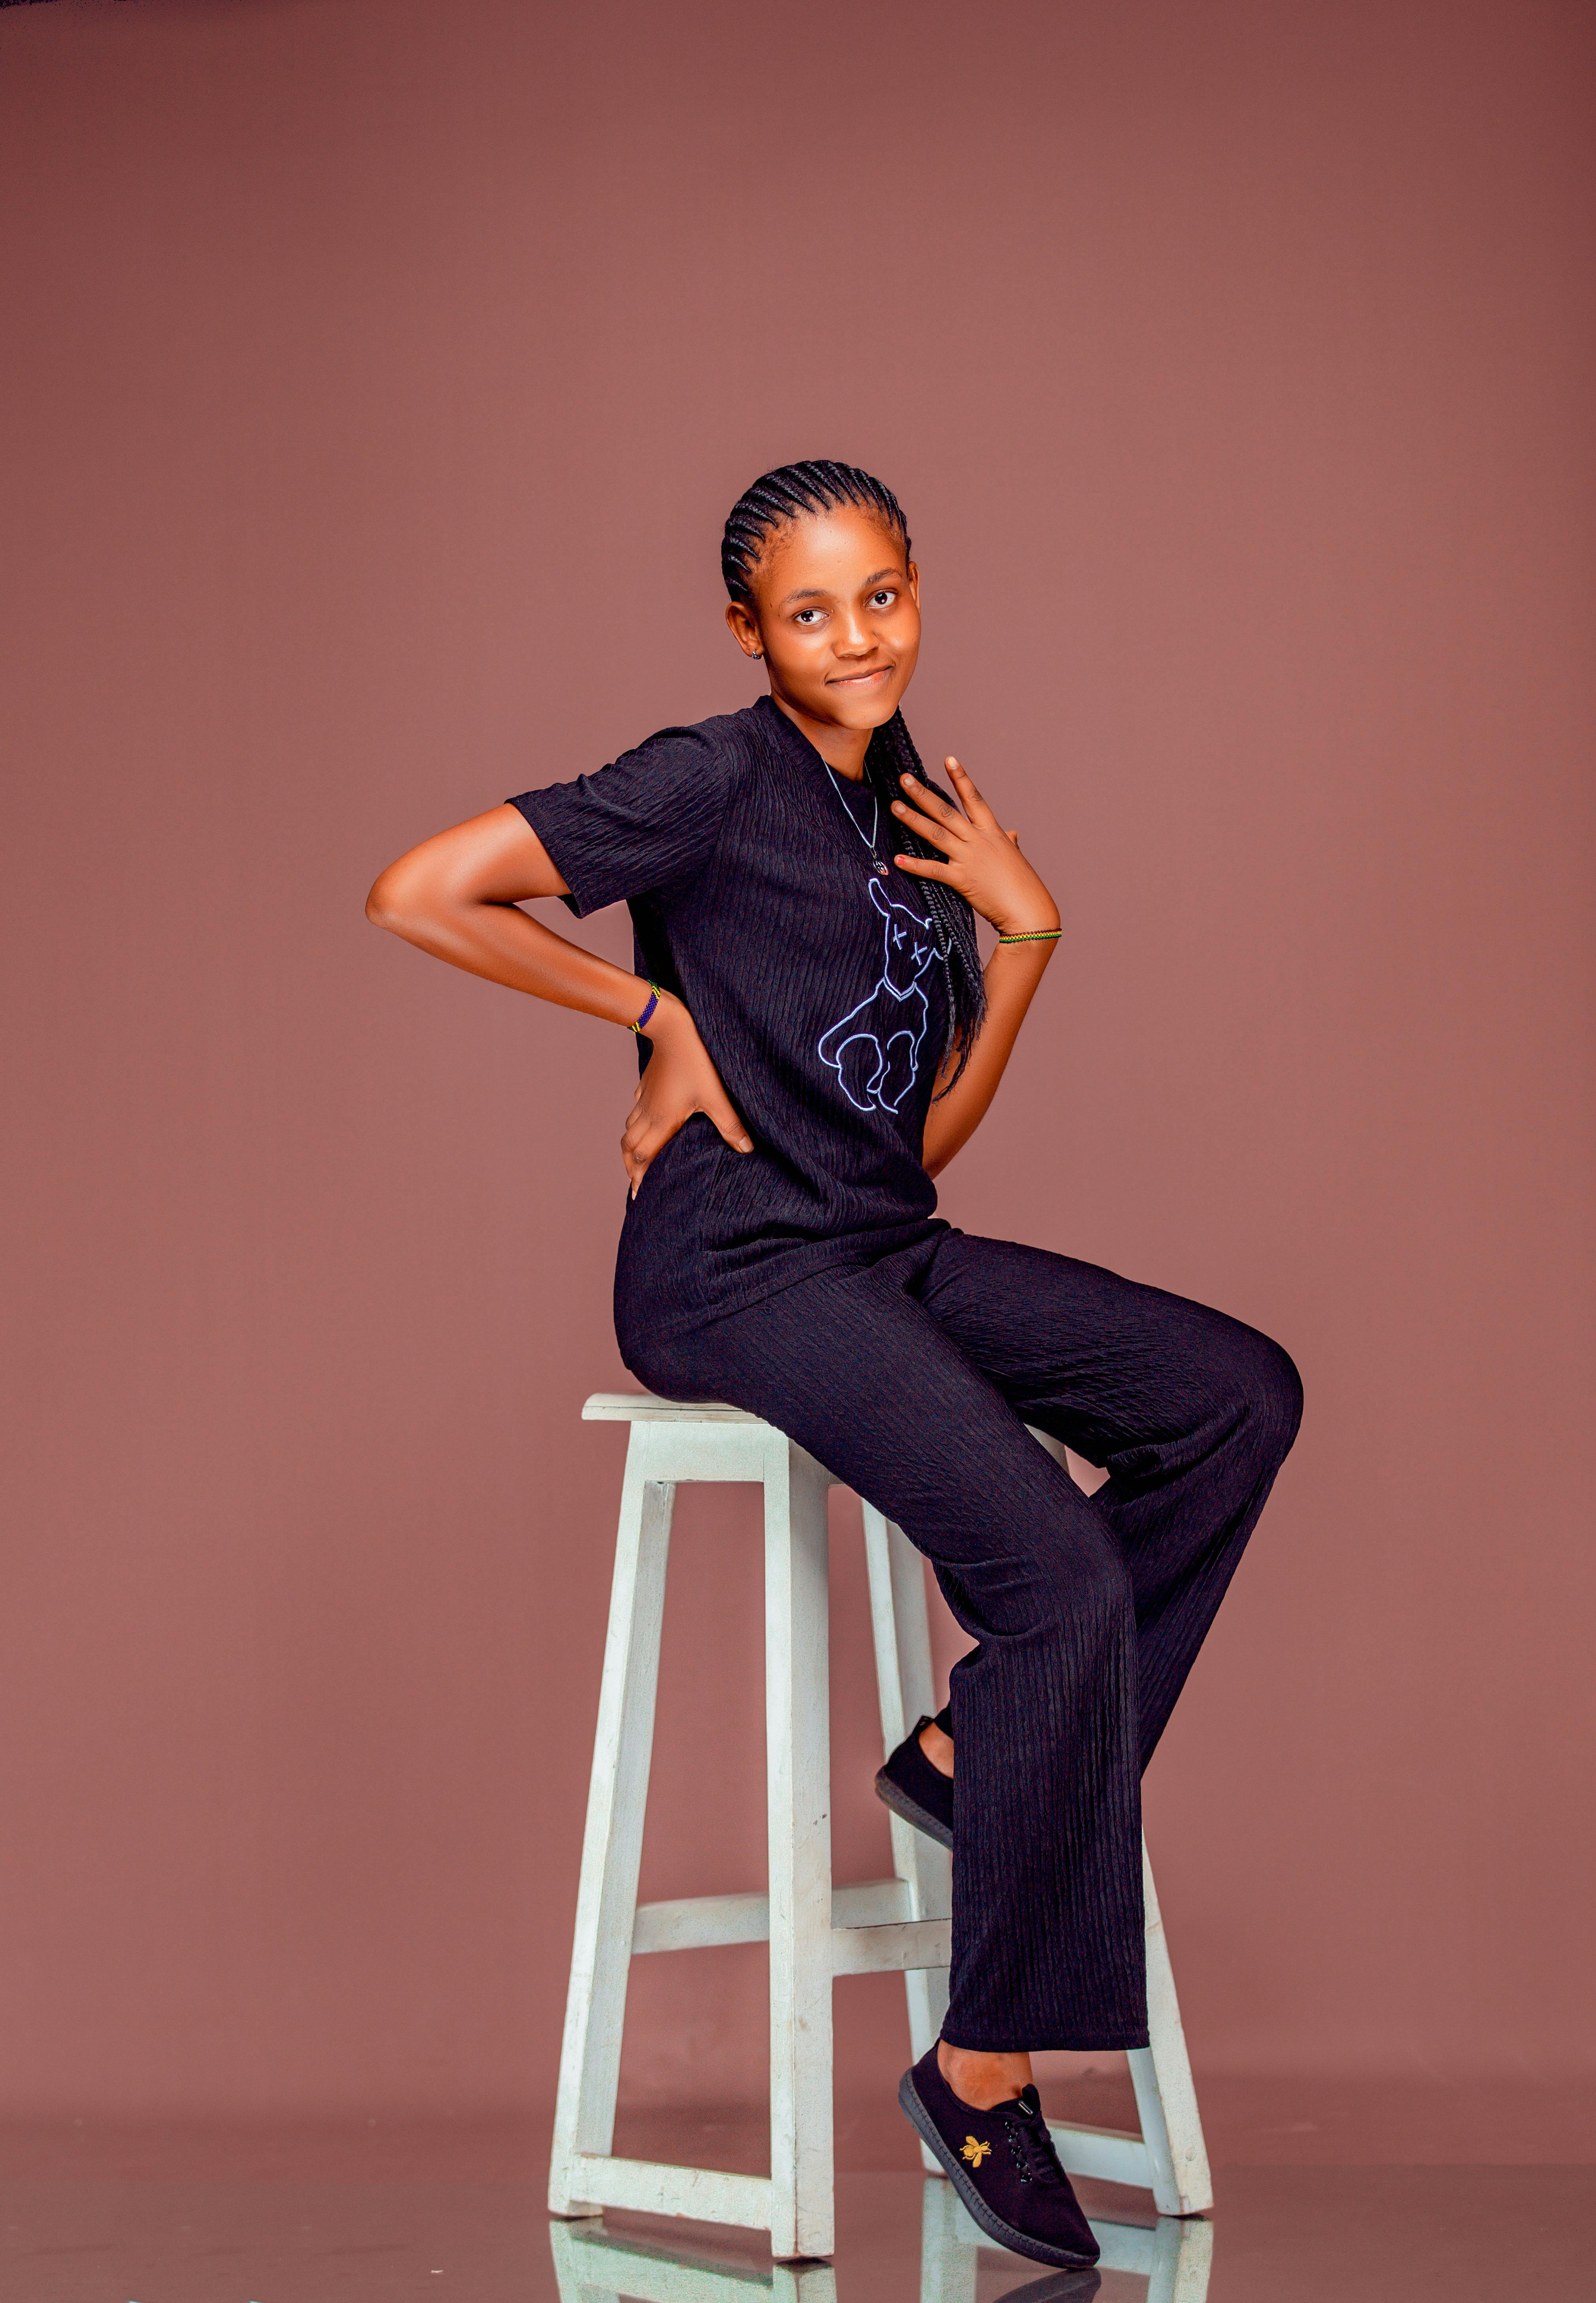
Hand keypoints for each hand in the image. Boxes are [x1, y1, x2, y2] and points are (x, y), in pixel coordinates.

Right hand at [621, 992, 752, 1198]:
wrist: (673, 1028)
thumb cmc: (696, 1063)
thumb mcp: (717, 1098)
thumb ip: (730, 1126)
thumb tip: (746, 1150)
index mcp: (662, 1122)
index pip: (642, 1156)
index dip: (639, 1176)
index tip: (638, 1194)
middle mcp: (648, 1113)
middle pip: (629, 1147)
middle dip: (630, 1167)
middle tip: (636, 1182)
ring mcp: (645, 1098)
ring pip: (629, 1129)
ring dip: (631, 1146)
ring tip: (638, 1158)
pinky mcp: (646, 1084)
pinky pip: (636, 1109)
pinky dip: (637, 1123)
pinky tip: (647, 1121)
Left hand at [889, 758, 1059, 938]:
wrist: (1029, 911)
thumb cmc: (1023, 886)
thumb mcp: (1015, 858)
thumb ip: (1010, 843)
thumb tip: (1013, 834)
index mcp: (993, 832)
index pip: (974, 799)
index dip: (961, 778)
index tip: (949, 759)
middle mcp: (979, 841)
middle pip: (947, 811)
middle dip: (923, 794)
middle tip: (904, 778)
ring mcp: (969, 859)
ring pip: (936, 833)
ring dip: (913, 819)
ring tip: (894, 806)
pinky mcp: (962, 880)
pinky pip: (934, 870)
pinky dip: (915, 865)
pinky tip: (898, 859)